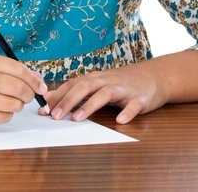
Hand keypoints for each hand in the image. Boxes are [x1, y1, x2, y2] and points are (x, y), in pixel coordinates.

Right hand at [0, 53, 48, 128]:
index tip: (40, 86)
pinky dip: (5, 115)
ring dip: (16, 106)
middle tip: (27, 96)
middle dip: (28, 94)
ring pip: (14, 105)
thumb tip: (37, 80)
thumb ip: (7, 70)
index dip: (33, 79)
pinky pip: (4, 117)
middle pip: (18, 88)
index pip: (17, 69)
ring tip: (6, 102)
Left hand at [42, 62, 168, 123]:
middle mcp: (106, 81)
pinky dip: (127, 112)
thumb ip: (75, 91)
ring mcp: (123, 89)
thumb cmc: (121, 83)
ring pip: (104, 94)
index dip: (57, 97)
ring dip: (89, 106)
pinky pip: (133, 106)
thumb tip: (49, 98)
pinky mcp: (140, 98)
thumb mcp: (97, 84)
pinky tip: (121, 121)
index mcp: (94, 79)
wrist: (154, 76)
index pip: (72, 85)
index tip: (43, 110)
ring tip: (77, 118)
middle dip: (68, 101)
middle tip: (55, 116)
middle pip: (84, 87)